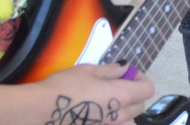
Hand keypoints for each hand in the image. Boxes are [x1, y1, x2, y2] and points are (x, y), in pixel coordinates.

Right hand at [36, 63, 155, 122]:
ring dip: (126, 111)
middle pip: (141, 106)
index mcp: (122, 95)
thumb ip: (111, 70)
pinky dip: (114, 120)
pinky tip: (100, 113)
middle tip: (118, 84)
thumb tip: (125, 68)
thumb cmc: (65, 87)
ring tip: (110, 103)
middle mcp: (119, 115)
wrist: (41, 111)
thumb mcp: (89, 71)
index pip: (148, 89)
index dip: (141, 78)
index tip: (127, 73)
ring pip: (129, 121)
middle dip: (135, 94)